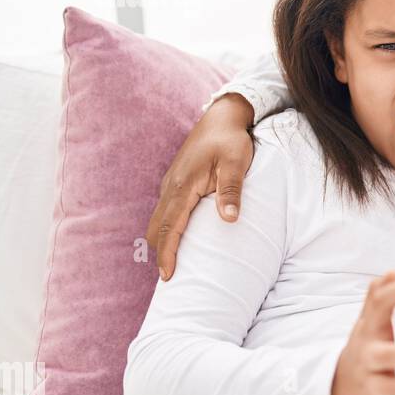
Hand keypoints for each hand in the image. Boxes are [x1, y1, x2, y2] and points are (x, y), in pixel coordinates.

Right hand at [145, 93, 254, 280]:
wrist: (222, 116)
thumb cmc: (231, 140)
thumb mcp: (237, 164)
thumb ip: (232, 190)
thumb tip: (229, 219)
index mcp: (184, 185)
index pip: (170, 226)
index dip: (167, 253)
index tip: (168, 276)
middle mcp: (171, 187)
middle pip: (158, 227)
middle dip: (161, 252)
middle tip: (172, 278)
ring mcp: (171, 184)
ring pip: (159, 219)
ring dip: (163, 241)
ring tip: (174, 264)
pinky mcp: (176, 182)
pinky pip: (166, 210)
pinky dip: (168, 228)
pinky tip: (179, 238)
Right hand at [331, 273, 394, 394]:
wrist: (338, 389)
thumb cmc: (364, 350)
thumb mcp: (367, 323)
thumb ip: (377, 298)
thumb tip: (393, 272)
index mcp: (368, 331)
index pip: (378, 304)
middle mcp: (366, 358)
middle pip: (387, 356)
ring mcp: (369, 386)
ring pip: (392, 389)